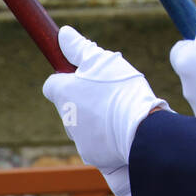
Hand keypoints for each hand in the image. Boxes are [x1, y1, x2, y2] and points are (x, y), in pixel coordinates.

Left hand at [42, 27, 166, 195]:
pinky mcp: (97, 161)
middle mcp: (67, 121)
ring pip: (87, 128)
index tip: (85, 76)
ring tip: (125, 113)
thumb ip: (79, 48)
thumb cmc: (122, 92)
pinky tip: (128, 133)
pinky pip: (102, 147)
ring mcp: (82, 143)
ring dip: (100, 121)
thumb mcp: (102, 61)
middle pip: (71, 107)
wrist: (142, 134)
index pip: (52, 85)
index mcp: (63, 95)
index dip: (68, 79)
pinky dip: (112, 141)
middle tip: (112, 93)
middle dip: (87, 101)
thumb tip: (63, 34)